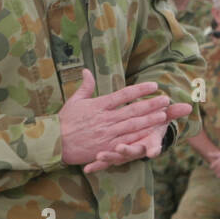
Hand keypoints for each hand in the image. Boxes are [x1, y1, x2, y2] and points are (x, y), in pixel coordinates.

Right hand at [59, 71, 191, 172]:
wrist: (53, 143)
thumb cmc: (64, 121)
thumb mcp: (74, 101)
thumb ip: (85, 86)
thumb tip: (86, 70)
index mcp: (99, 105)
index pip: (123, 94)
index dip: (140, 89)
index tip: (154, 85)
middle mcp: (105, 119)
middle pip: (132, 110)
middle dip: (151, 104)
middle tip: (166, 99)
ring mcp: (106, 134)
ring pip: (132, 126)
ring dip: (149, 121)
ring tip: (163, 115)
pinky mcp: (105, 148)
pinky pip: (125, 142)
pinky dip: (139, 138)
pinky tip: (150, 134)